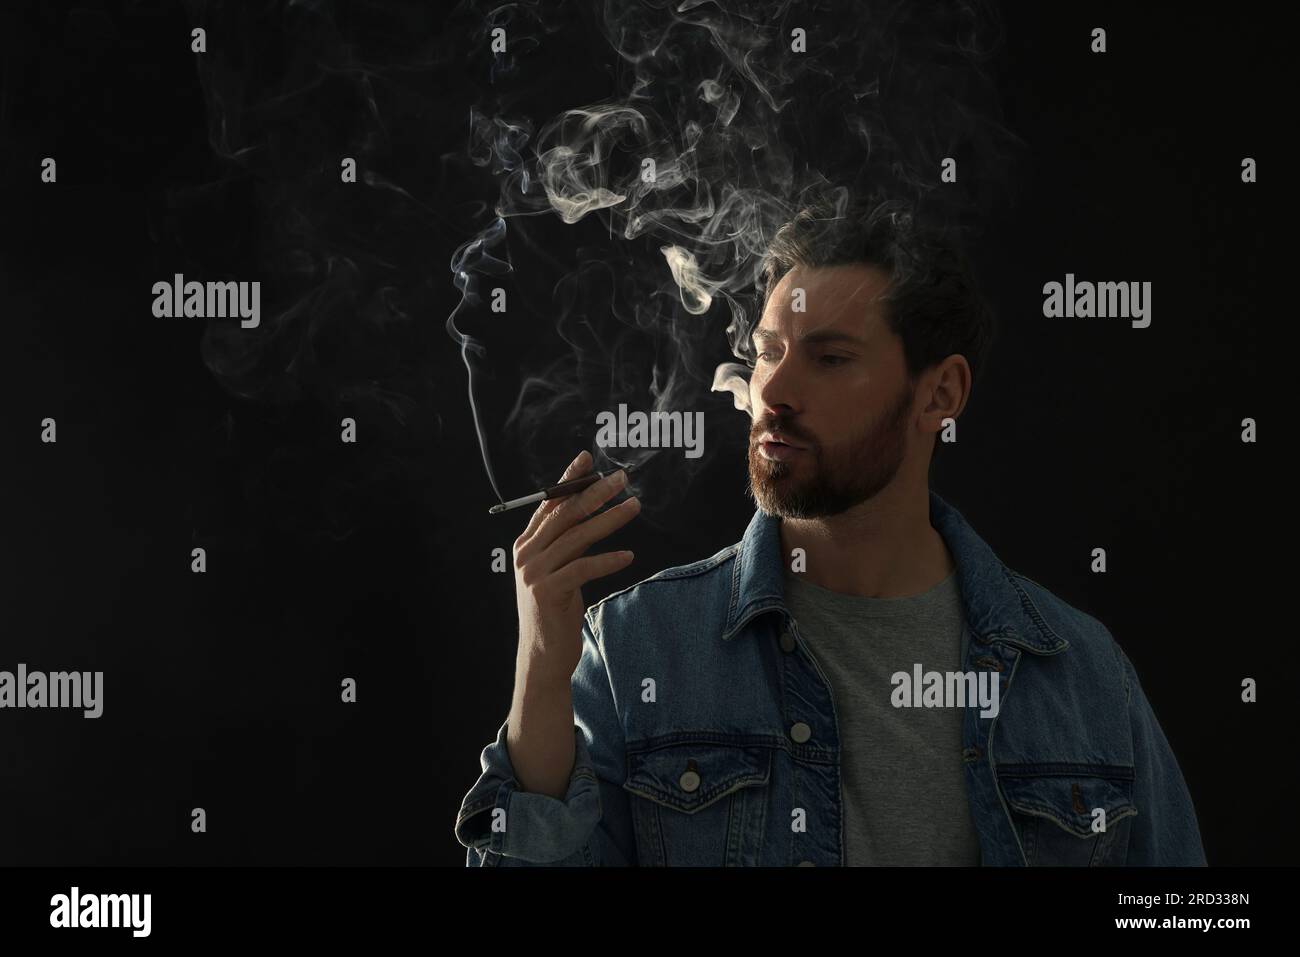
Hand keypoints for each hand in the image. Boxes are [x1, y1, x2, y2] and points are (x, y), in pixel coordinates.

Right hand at [511, 450, 638, 685]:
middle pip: (565, 514)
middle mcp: (526, 554)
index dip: (568, 479)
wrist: (542, 656)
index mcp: (526, 543)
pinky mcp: (548, 592)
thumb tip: (590, 510)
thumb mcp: (557, 570)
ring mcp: (534, 573)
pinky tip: (628, 555)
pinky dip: (608, 560)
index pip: (548, 503)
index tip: (587, 459)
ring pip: (578, 537)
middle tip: (622, 479)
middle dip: (595, 492)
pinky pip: (583, 568)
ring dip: (610, 519)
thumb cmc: (554, 610)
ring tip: (635, 507)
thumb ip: (566, 542)